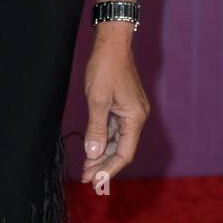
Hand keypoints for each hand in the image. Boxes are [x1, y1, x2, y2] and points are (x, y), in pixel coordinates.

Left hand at [81, 33, 149, 186]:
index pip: (124, 153)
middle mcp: (136, 117)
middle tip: (86, 178)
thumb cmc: (106, 67)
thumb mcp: (97, 99)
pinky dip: (103, 138)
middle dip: (103, 164)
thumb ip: (96, 128)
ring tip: (86, 167)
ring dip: (102, 153)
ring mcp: (130, 110)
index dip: (108, 169)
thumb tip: (93, 155)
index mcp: (135, 118)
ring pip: (116, 139)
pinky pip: (114, 128)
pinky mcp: (123, 104)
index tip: (93, 180)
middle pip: (121, 149)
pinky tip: (92, 146)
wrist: (111, 42)